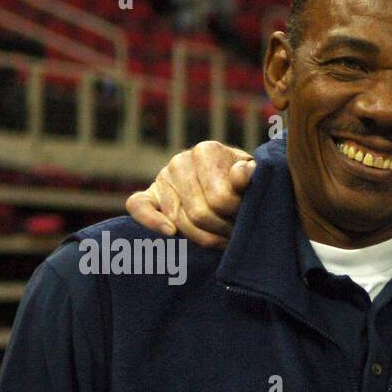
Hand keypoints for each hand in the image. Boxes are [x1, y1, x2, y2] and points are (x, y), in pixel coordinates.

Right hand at [125, 141, 254, 248]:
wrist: (228, 186)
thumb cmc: (244, 185)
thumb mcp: (253, 178)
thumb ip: (249, 177)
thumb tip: (243, 174)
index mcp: (207, 151)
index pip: (221, 198)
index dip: (237, 214)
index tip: (247, 217)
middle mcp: (180, 161)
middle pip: (200, 214)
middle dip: (222, 230)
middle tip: (236, 234)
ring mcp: (163, 178)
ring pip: (179, 221)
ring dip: (204, 238)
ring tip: (223, 240)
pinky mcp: (149, 195)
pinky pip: (138, 206)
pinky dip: (152, 221)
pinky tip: (170, 233)